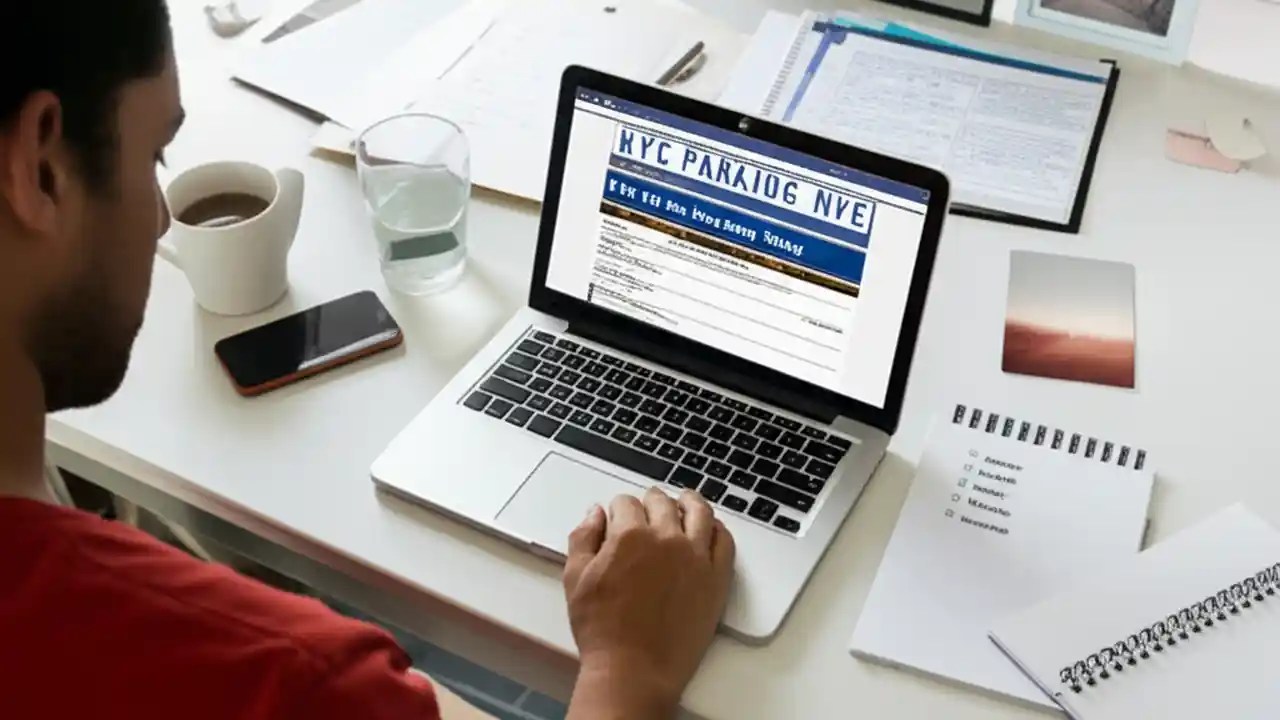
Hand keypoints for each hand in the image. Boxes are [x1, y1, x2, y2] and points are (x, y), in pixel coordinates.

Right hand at [563, 488, 735, 718]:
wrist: (634, 669)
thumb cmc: (603, 630)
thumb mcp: (575, 579)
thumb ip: (584, 538)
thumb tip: (595, 514)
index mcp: (629, 535)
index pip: (626, 503)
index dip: (619, 508)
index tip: (619, 515)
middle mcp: (666, 539)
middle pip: (662, 503)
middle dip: (652, 500)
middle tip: (650, 503)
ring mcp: (696, 557)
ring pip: (700, 513)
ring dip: (690, 502)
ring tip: (686, 500)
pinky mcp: (716, 578)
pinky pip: (724, 541)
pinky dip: (718, 529)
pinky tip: (712, 528)